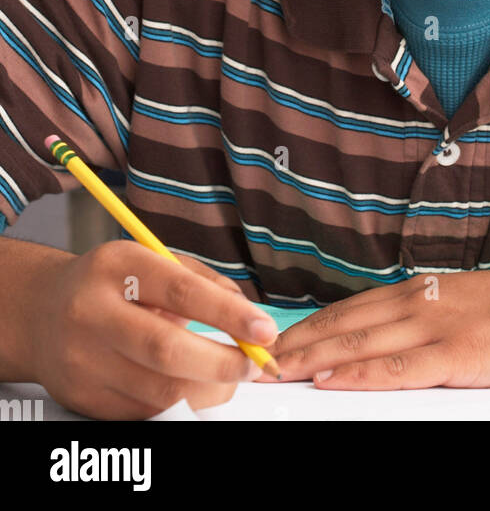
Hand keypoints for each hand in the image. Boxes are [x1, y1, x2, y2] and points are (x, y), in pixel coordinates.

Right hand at [30, 241, 278, 418]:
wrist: (42, 312)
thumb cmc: (112, 283)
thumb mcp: (151, 260)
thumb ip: (201, 281)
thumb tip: (249, 314)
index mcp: (116, 266)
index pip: (180, 291)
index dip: (228, 313)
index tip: (264, 329)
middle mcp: (93, 313)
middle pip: (166, 351)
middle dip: (222, 363)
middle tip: (254, 363)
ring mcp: (83, 360)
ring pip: (158, 391)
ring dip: (208, 391)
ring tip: (229, 378)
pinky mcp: (84, 397)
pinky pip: (143, 411)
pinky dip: (178, 404)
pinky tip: (193, 387)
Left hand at [259, 269, 489, 389]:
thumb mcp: (463, 302)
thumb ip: (425, 313)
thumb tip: (388, 329)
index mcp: (420, 290)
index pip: (351, 307)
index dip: (311, 325)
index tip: (277, 338)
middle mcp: (418, 303)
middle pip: (344, 322)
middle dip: (298, 342)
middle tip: (257, 355)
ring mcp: (434, 328)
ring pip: (359, 342)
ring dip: (314, 357)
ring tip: (277, 369)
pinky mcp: (453, 356)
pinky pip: (396, 367)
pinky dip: (358, 373)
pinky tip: (331, 379)